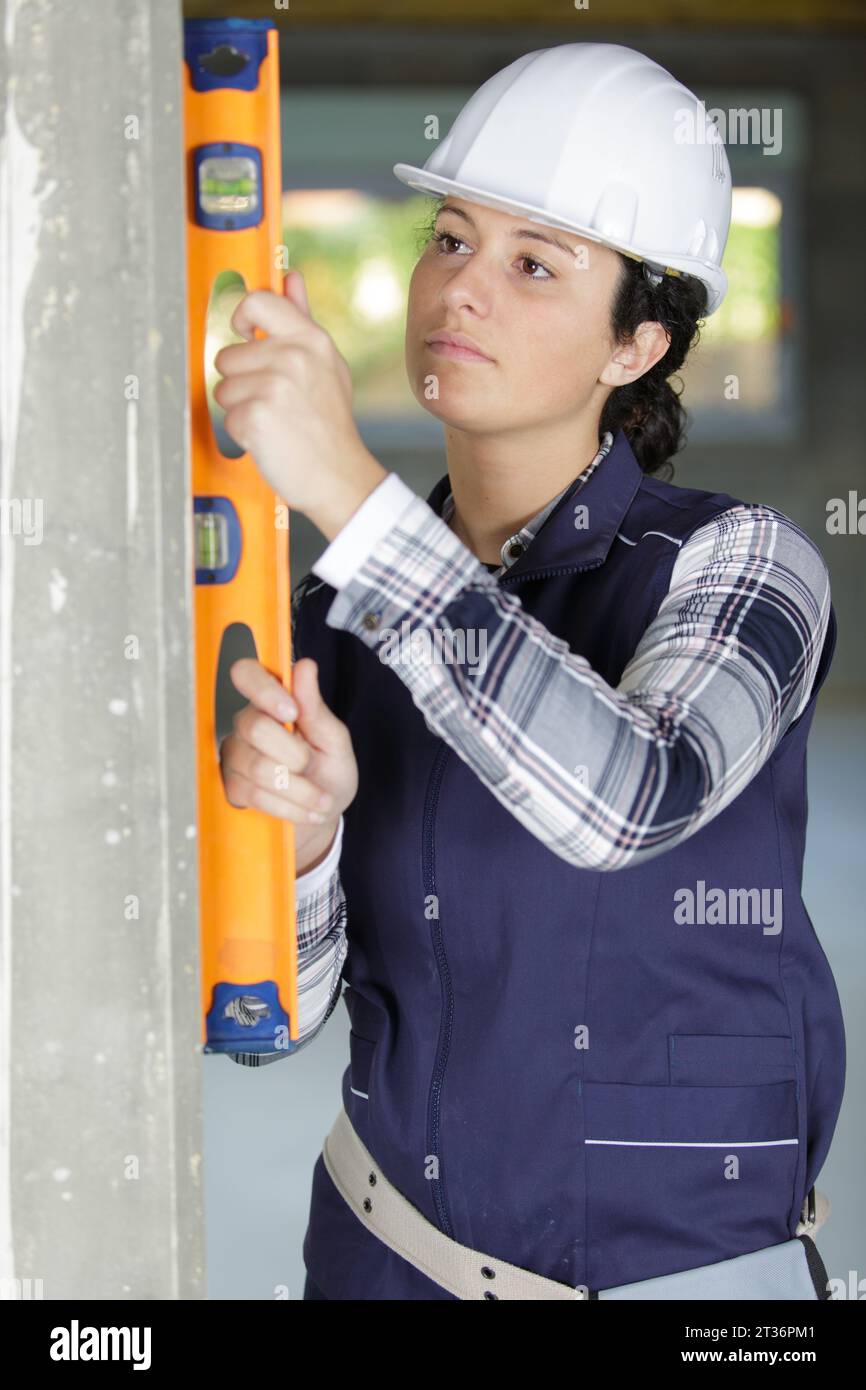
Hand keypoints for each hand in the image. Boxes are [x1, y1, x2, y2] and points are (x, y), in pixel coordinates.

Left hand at [211, 272, 386, 537]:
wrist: (338, 474)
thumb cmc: (329, 421)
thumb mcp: (326, 364)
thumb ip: (302, 318)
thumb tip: (291, 277)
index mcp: (309, 339)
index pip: (256, 302)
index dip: (239, 317)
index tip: (241, 335)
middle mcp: (292, 357)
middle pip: (228, 355)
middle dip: (240, 380)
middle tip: (272, 400)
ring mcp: (273, 386)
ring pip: (222, 388)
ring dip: (240, 407)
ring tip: (273, 420)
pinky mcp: (256, 416)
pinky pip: (227, 417)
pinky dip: (242, 432)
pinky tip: (268, 437)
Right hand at [219, 656, 357, 874]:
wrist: (323, 815)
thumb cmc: (329, 772)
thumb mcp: (334, 740)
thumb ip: (316, 707)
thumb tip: (304, 666)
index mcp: (273, 702)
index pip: (247, 674)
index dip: (264, 690)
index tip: (291, 712)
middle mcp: (247, 724)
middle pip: (255, 728)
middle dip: (295, 755)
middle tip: (312, 765)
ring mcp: (235, 756)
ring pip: (258, 768)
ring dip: (300, 789)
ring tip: (321, 799)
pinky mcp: (231, 787)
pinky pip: (255, 795)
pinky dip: (290, 807)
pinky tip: (306, 811)